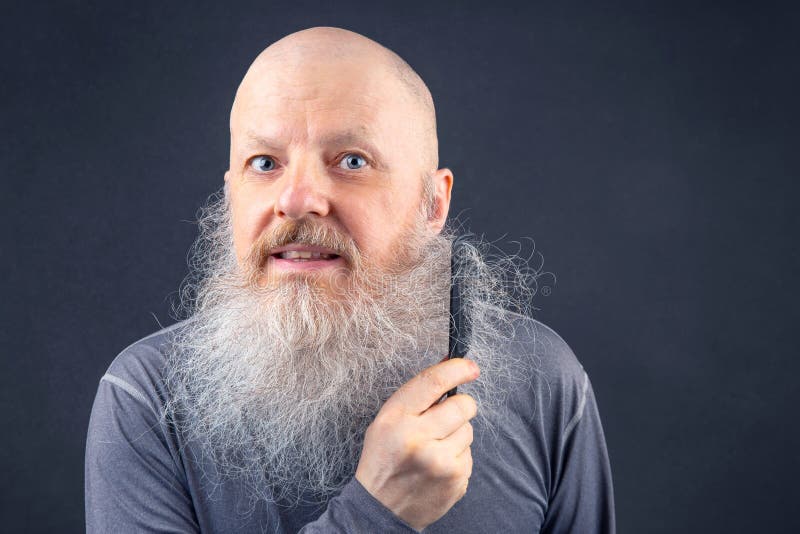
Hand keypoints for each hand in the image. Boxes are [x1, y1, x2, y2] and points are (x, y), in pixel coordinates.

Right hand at [355, 358, 479, 530]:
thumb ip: (417, 395)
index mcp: (396, 418)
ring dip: (457, 434)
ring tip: (435, 447)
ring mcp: (439, 462)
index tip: (470, 367)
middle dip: (461, 406)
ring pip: (468, 430)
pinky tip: (438, 466)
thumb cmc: (384, 457)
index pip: (433, 382)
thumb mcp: (387, 421)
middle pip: (462, 406)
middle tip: (450, 415)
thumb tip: (451, 364)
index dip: (457, 369)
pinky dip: (458, 456)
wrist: (380, 508)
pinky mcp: (455, 480)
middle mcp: (418, 439)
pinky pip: (469, 454)